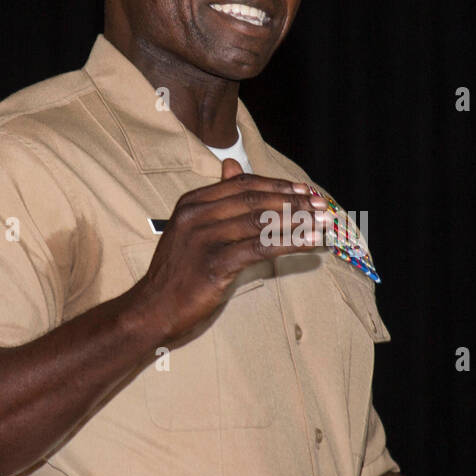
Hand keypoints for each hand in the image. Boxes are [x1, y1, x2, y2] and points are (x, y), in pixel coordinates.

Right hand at [130, 157, 327, 343]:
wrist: (152, 310)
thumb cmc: (177, 273)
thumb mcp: (191, 228)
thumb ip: (216, 200)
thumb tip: (233, 165)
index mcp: (192, 203)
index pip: (242, 185)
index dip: (277, 185)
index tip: (304, 189)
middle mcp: (197, 215)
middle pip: (254, 199)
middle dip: (293, 200)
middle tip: (321, 205)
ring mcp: (205, 239)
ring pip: (261, 221)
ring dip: (298, 220)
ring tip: (324, 222)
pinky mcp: (215, 264)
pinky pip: (261, 247)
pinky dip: (290, 242)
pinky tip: (311, 242)